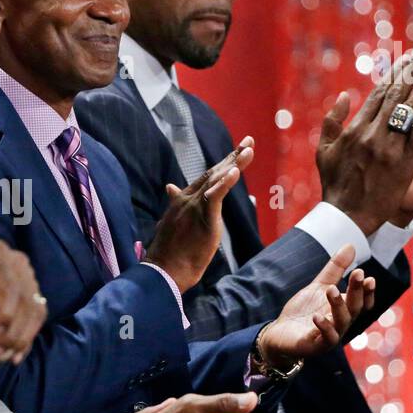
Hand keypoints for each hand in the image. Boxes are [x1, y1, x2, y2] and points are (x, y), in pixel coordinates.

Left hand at [0, 241, 45, 366]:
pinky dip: (27, 339)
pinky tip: (14, 357)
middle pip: (27, 299)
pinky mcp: (31, 294)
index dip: (6, 311)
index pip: (11, 283)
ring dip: (21, 339)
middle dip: (13, 331)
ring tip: (0, 359)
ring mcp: (27, 277)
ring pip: (35, 310)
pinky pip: (37, 318)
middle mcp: (17, 261)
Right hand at [146, 137, 253, 292]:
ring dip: (234, 164)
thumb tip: (170, 186)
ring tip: (248, 150)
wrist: (163, 271)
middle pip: (214, 173)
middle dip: (232, 156)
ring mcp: (194, 207)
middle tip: (249, 141)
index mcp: (183, 200)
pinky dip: (225, 182)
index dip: (223, 163)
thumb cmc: (169, 251)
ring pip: (216, 180)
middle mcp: (188, 199)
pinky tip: (235, 171)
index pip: (207, 177)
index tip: (238, 150)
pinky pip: (216, 196)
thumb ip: (176, 202)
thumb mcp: (173, 221)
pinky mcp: (203, 218)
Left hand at [256, 244, 375, 367]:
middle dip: (357, 291)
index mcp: (345, 310)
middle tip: (357, 273)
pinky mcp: (316, 346)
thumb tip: (351, 245)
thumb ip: (335, 269)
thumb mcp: (319, 286)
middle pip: (355, 308)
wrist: (280, 333)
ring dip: (338, 305)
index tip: (369, 277)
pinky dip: (324, 327)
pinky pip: (326, 339)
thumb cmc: (304, 311)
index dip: (368, 291)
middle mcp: (341, 324)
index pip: (363, 302)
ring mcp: (330, 336)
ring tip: (331, 289)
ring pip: (342, 322)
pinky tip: (317, 316)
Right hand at [317, 46, 412, 233]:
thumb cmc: (335, 183)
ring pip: (410, 110)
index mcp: (355, 129)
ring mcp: (389, 149)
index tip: (409, 57)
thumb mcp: (324, 151)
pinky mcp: (403, 164)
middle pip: (397, 95)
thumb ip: (333, 122)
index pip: (379, 93)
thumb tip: (346, 95)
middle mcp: (373, 135)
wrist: (348, 215)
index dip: (396, 73)